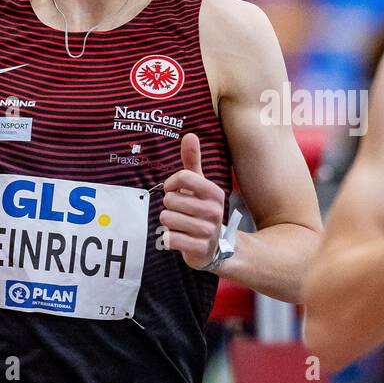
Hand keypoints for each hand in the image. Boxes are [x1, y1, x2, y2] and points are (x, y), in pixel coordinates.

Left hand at [160, 132, 226, 269]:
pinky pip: (170, 238)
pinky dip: (169, 239)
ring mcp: (207, 231)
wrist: (216, 247)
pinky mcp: (199, 249)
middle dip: (169, 207)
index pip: (183, 177)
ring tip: (181, 226)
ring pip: (167, 218)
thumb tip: (190, 134)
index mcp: (214, 192)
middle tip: (181, 212)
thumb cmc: (201, 210)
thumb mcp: (199, 185)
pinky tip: (180, 239)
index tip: (173, 190)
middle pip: (171, 199)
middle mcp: (214, 210)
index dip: (171, 183)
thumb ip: (193, 160)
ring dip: (168, 223)